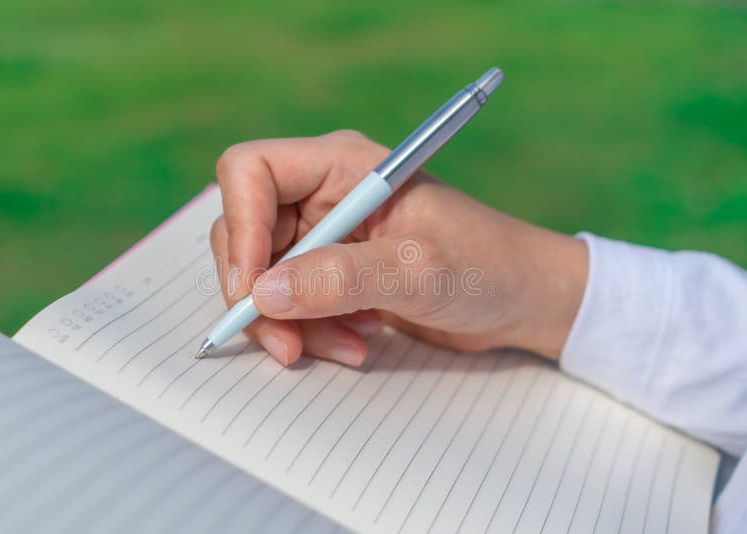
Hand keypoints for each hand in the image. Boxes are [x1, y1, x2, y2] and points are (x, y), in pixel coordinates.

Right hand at [210, 130, 587, 365]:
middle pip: (246, 232)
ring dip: (291, 322)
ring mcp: (328, 235)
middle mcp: (325, 194)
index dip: (240, 225)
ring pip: (265, 277)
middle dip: (260, 293)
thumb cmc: (487, 264)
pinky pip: (292, 302)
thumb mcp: (418, 270)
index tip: (255, 286)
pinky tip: (357, 341)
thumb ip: (342, 278)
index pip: (251, 170)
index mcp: (342, 165)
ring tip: (346, 346)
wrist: (522, 298)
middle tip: (286, 342)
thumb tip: (263, 294)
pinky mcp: (335, 273)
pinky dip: (311, 331)